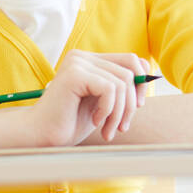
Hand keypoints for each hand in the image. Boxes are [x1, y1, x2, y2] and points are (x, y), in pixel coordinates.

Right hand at [23, 50, 150, 146]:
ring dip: (119, 112)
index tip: (136, 107)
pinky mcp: (75, 74)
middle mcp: (83, 57)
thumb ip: (121, 88)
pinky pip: (110, 89)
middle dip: (132, 102)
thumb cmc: (70, 123)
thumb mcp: (104, 103)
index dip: (141, 83)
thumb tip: (150, 78)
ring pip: (122, 83)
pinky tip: (97, 122)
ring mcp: (78, 63)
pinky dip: (109, 110)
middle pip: (130, 69)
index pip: (131, 60)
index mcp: (90, 60)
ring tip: (109, 130)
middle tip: (122, 126)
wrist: (42, 136)